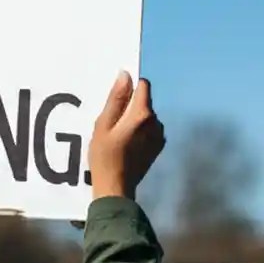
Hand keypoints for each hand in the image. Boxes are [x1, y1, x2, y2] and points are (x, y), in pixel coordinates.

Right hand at [89, 72, 164, 199]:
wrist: (116, 187)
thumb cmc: (104, 156)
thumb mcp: (103, 125)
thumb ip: (116, 99)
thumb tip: (125, 75)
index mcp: (142, 114)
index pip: (143, 86)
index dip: (129, 88)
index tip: (116, 101)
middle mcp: (156, 122)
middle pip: (144, 102)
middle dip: (129, 107)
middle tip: (112, 125)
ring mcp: (159, 135)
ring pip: (147, 117)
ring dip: (135, 120)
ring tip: (118, 137)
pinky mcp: (158, 147)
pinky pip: (149, 130)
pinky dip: (140, 132)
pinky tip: (127, 145)